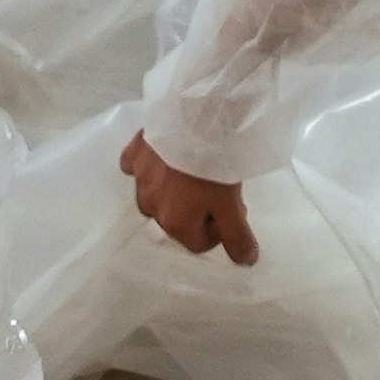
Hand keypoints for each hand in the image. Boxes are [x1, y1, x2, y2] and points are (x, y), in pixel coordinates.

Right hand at [123, 129, 258, 267]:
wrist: (196, 117)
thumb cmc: (216, 164)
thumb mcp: (231, 203)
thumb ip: (237, 236)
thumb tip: (245, 263)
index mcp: (175, 223)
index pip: (199, 243)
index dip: (219, 229)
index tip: (231, 209)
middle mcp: (151, 206)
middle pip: (176, 220)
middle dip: (195, 210)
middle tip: (215, 186)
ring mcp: (139, 179)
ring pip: (155, 194)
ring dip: (171, 189)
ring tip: (192, 169)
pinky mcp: (134, 152)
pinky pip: (136, 166)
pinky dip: (148, 165)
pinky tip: (164, 155)